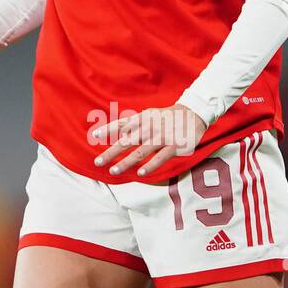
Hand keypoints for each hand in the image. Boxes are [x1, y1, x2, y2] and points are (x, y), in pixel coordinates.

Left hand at [89, 105, 207, 176]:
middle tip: (98, 161)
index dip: (108, 130)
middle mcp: (150, 128)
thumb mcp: (150, 114)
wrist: (194, 113)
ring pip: (140, 152)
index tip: (94, 136)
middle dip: (111, 152)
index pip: (122, 124)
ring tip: (113, 171)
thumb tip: (117, 132)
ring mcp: (162, 138)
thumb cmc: (168, 116)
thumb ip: (135, 123)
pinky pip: (160, 158)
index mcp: (143, 118)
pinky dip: (149, 166)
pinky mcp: (174, 147)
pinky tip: (139, 174)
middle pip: (127, 142)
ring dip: (126, 162)